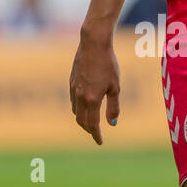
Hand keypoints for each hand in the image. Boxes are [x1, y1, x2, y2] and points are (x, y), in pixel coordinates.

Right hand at [69, 30, 120, 144]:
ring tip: (91, 122)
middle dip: (89, 130)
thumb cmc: (108, 64)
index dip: (96, 135)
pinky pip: (73, 101)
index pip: (92, 124)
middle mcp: (79, 96)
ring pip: (75, 111)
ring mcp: (73, 89)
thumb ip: (113, 106)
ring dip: (83, 119)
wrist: (93, 44)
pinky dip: (78, 108)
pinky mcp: (71, 81)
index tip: (100, 142)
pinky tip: (85, 106)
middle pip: (81, 121)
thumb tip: (112, 123)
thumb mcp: (115, 86)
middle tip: (97, 134)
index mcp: (91, 99)